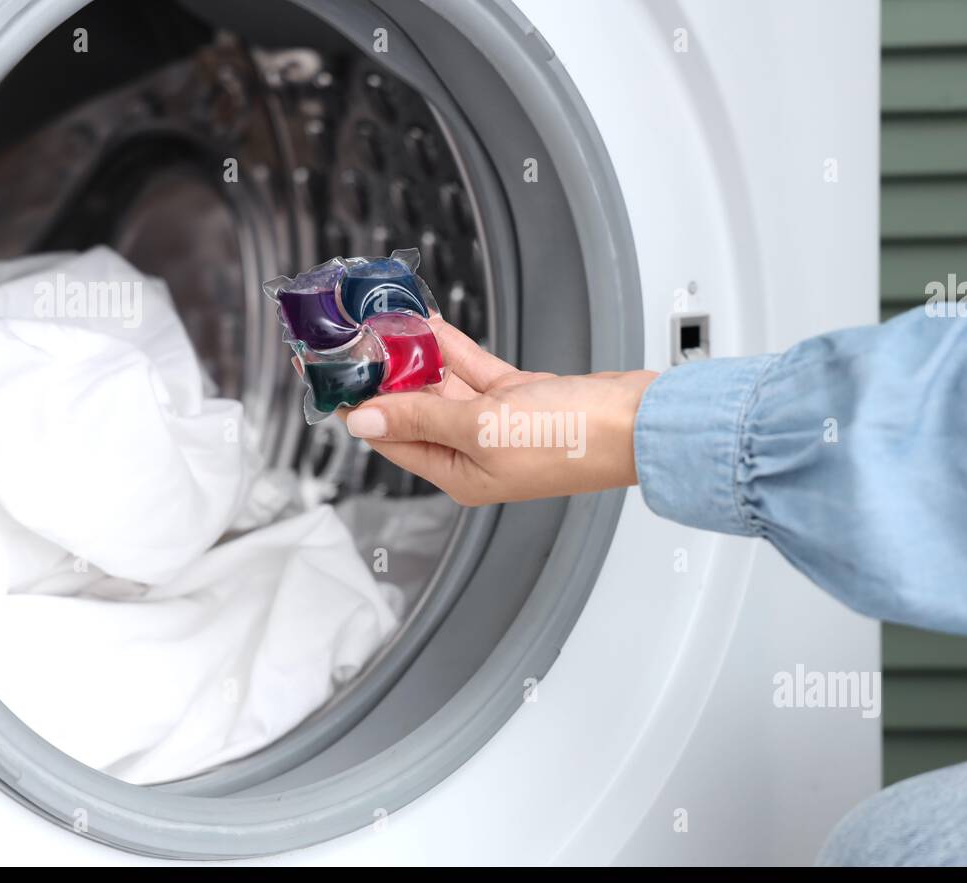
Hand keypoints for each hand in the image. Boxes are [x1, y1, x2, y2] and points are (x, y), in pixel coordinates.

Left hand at [338, 316, 656, 505]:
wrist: (636, 422)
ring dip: (417, 355)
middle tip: (354, 339)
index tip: (330, 374)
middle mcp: (474, 453)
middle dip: (384, 375)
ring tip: (384, 323)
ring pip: (443, 386)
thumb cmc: (572, 440)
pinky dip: (453, 349)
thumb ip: (422, 420)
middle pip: (414, 410)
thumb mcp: (481, 431)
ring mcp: (498, 425)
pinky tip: (429, 325)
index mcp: (459, 475)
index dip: (358, 405)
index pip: (392, 439)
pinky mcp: (521, 398)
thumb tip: (367, 420)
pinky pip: (475, 371)